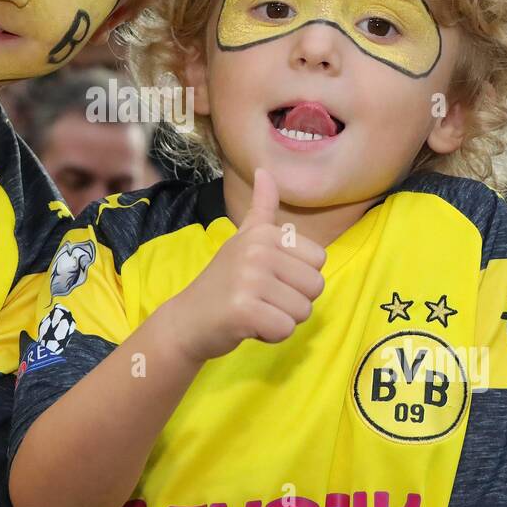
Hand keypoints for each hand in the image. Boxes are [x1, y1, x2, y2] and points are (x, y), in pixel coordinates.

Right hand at [172, 168, 325, 362]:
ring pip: (303, 311)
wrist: (187, 319)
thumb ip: (261, 208)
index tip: (269, 279)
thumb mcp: (243, 239)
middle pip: (315, 286)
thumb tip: (266, 170)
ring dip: (282, 319)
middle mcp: (257, 251)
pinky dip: (270, 335)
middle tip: (261, 298)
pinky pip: (285, 329)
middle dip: (293, 301)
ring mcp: (249, 279)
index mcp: (263, 233)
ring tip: (254, 310)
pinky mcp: (244, 310)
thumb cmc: (223, 280)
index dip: (298, 277)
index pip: (319, 260)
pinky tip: (248, 325)